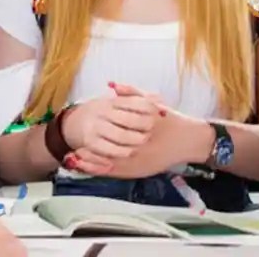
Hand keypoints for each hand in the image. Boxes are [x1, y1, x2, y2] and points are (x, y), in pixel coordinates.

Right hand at [61, 82, 163, 164]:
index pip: (136, 102)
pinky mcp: (91, 142)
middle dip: (144, 126)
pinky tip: (129, 152)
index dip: (150, 109)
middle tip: (151, 131)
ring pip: (121, 136)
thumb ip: (139, 99)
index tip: (158, 114)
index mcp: (112, 100)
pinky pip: (110, 149)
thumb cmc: (104, 112)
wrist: (75, 123)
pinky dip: (122, 152)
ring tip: (142, 141)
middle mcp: (103, 112)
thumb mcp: (117, 102)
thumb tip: (159, 100)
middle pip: (130, 119)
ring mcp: (96, 127)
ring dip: (135, 141)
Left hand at [66, 83, 200, 178]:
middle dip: (87, 154)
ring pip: (108, 166)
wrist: (189, 139)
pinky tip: (91, 169)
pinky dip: (102, 170)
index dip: (90, 139)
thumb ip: (133, 94)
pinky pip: (117, 172)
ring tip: (74, 162)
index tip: (78, 137)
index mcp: (137, 132)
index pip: (108, 138)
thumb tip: (112, 85)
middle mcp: (136, 149)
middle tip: (69, 154)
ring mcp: (138, 161)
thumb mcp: (152, 103)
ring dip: (91, 164)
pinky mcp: (140, 170)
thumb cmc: (171, 121)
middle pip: (105, 154)